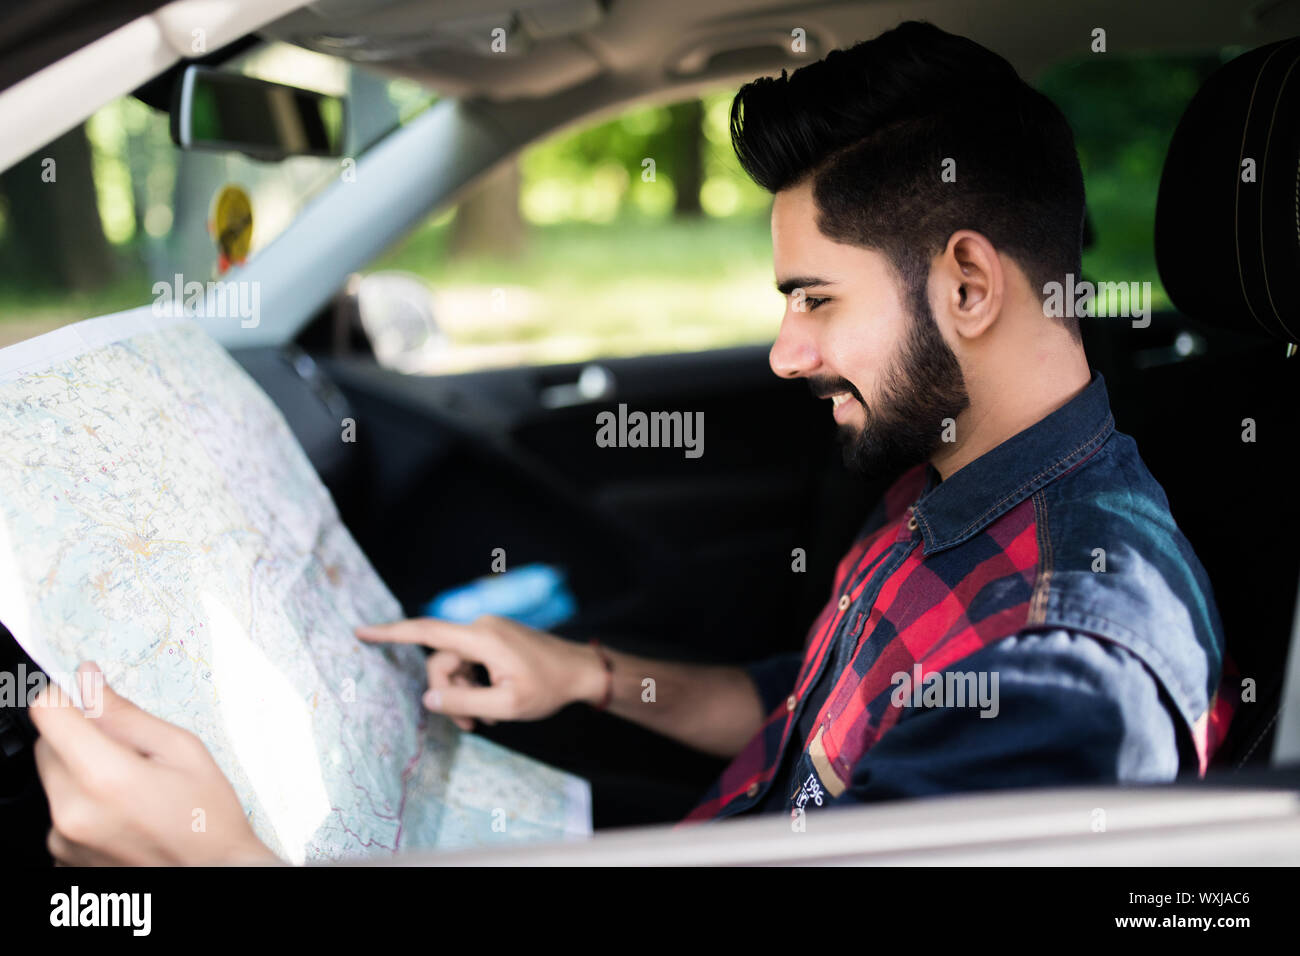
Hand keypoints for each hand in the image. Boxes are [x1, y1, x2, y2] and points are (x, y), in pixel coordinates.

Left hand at [31, 662, 278, 865]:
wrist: (215, 877)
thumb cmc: (210, 819)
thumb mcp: (182, 750)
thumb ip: (127, 714)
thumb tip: (88, 681)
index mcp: (104, 777)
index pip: (48, 713)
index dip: (67, 696)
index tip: (88, 696)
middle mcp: (72, 811)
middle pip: (47, 745)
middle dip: (80, 736)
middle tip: (130, 752)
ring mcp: (63, 839)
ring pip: (53, 778)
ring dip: (81, 770)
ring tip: (132, 790)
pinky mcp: (62, 856)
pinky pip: (59, 810)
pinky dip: (83, 803)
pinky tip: (123, 814)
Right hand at [356, 615, 604, 730]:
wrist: (582, 672)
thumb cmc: (548, 688)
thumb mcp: (506, 707)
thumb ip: (464, 703)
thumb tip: (429, 698)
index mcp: (482, 638)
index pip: (426, 631)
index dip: (390, 633)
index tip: (360, 631)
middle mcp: (481, 627)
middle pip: (442, 661)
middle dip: (449, 694)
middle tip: (471, 726)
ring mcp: (489, 631)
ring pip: (456, 665)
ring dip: (464, 694)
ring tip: (485, 721)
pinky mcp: (495, 639)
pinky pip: (471, 661)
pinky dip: (475, 684)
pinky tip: (493, 705)